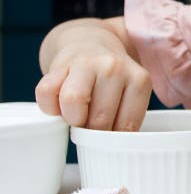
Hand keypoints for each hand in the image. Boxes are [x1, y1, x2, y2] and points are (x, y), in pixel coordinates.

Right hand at [35, 42, 151, 130]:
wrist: (90, 43)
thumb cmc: (112, 81)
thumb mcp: (131, 95)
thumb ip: (127, 119)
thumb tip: (112, 150)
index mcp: (139, 80)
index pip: (126, 126)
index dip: (114, 139)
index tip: (109, 136)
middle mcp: (114, 68)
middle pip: (100, 119)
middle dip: (92, 131)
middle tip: (92, 124)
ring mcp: (86, 63)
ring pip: (73, 101)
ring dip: (72, 118)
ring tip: (76, 115)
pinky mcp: (59, 65)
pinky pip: (47, 94)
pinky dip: (50, 107)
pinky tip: (60, 103)